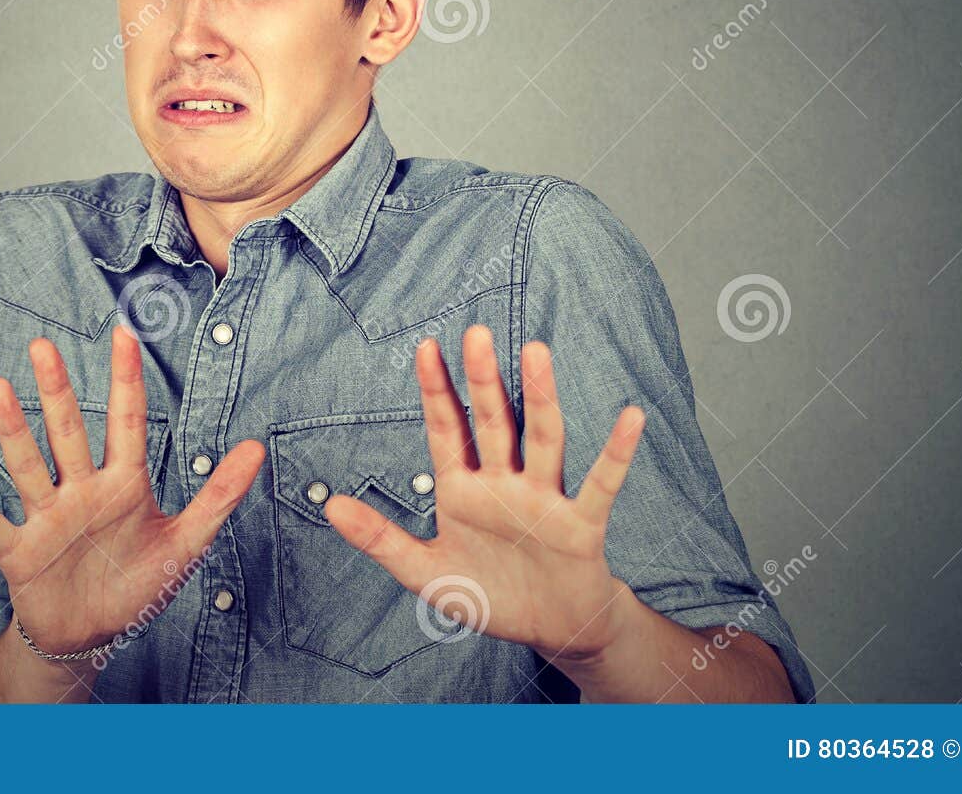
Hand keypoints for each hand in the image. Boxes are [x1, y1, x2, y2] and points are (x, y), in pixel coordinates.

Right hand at [0, 325, 265, 657]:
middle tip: (42, 345)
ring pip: (28, 466)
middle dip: (57, 390)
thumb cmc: (136, 582)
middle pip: (68, 432)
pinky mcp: (20, 551)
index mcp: (123, 484)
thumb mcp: (186, 542)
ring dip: (13, 429)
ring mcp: (47, 517)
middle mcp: (81, 490)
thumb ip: (220, 495)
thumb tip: (258, 448)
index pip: (127, 422)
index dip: (127, 379)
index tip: (124, 332)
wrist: (91, 634)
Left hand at [322, 324, 644, 662]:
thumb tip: (330, 506)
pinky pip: (601, 483)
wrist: (549, 631)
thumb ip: (380, 539)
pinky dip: (616, 452)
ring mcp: (544, 499)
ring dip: (541, 397)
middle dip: (483, 378)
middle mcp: (504, 483)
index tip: (425, 345)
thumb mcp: (425, 573)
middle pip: (493, 421)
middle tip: (476, 331)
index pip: (447, 429)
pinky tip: (631, 417)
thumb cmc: (489, 594)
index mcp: (463, 490)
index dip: (436, 389)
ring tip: (537, 351)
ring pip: (543, 438)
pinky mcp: (580, 524)